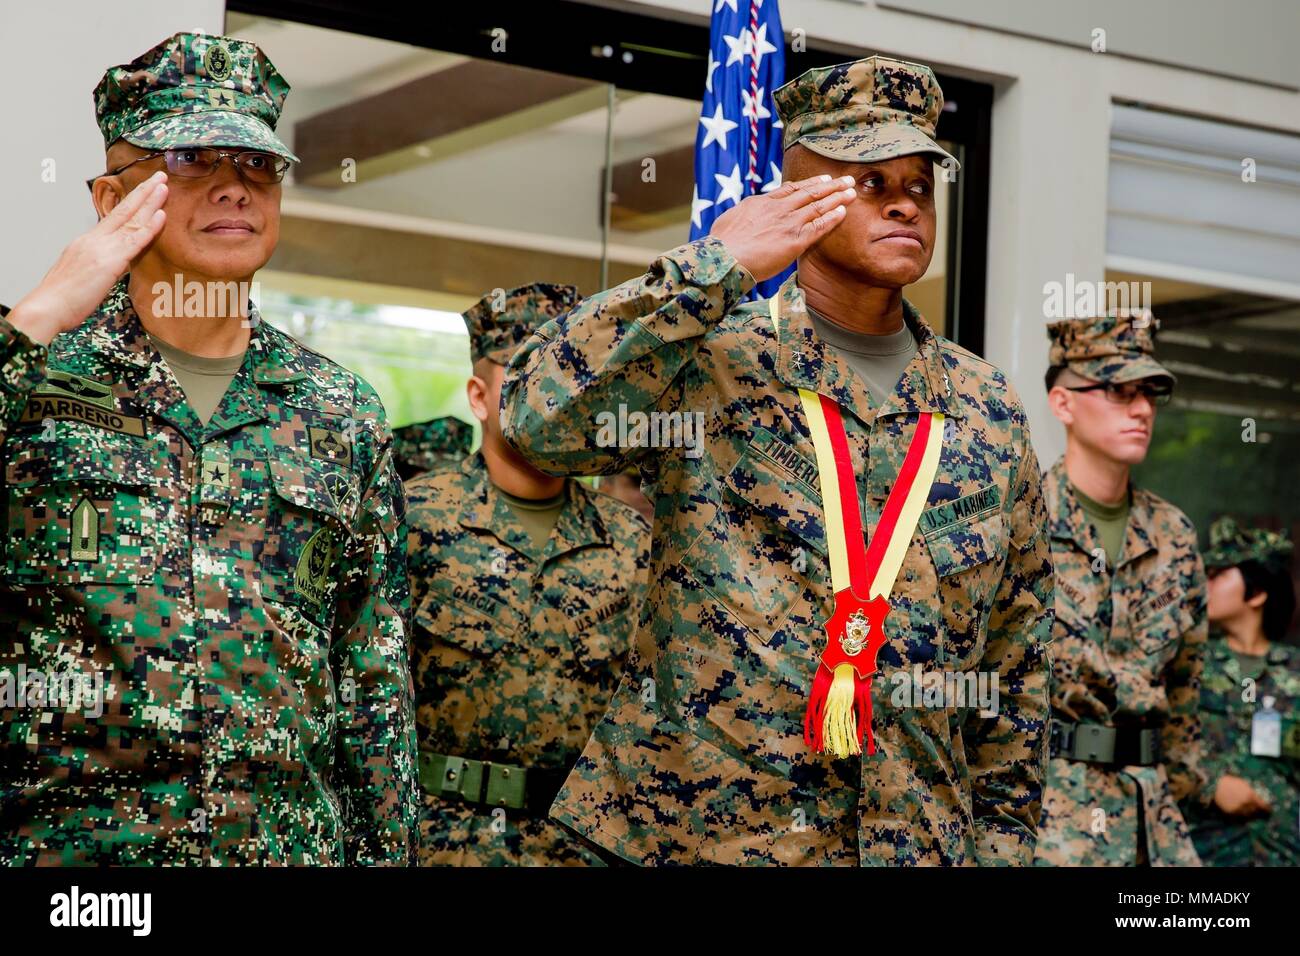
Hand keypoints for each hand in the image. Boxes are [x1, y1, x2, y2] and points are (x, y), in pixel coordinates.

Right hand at [7, 171, 167, 345]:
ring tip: (164, 186)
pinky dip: (149, 227)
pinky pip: (134, 241)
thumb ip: (100, 264)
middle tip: (159, 177)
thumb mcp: (82, 273)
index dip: (131, 202)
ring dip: (150, 202)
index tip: (145, 189)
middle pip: (123, 210)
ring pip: (131, 220)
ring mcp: (103, 248)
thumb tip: (112, 265)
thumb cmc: (63, 297)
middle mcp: (95, 239)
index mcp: (88, 241)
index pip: (114, 216)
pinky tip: (161, 215)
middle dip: (143, 192)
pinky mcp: (110, 262)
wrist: (48, 306)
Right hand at [709, 174, 856, 281]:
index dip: (809, 183)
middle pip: (810, 193)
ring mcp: (788, 224)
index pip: (790, 189)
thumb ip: (741, 216)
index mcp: (761, 202)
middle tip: (846, 180)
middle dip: (830, 186)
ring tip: (851, 192)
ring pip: (818, 207)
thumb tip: (740, 217)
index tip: (823, 179)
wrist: (725, 257)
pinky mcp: (795, 241)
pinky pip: (818, 227)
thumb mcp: (728, 220)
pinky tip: (843, 212)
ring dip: (837, 198)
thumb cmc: (721, 244)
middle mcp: (778, 209)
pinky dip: (832, 218)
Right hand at [1213, 774, 1270, 815]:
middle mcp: (1246, 804)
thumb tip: (1259, 798)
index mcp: (1251, 796)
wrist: (1214, 785)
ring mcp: (1238, 809)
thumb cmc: (1230, 782)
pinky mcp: (1231, 813)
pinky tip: (1241, 812)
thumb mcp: (1243, 784)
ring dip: (1250, 814)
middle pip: (1256, 812)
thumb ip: (1252, 792)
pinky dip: (1241, 815)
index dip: (1267, 809)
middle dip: (1258, 812)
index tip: (1269, 810)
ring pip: (1248, 815)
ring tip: (1249, 812)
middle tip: (1260, 812)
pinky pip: (1239, 816)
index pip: (1263, 806)